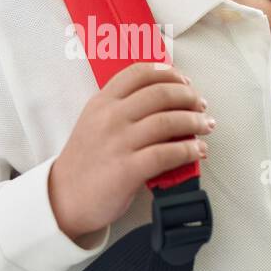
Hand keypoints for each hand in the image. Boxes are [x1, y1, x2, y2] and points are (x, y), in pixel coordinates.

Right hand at [48, 62, 212, 245]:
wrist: (65, 198)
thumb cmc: (86, 160)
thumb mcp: (94, 121)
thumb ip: (122, 106)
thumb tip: (167, 98)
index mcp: (102, 102)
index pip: (139, 73)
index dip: (169, 73)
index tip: (185, 80)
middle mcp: (110, 118)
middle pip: (160, 94)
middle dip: (189, 96)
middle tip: (201, 104)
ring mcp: (118, 143)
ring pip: (167, 121)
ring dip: (195, 121)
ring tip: (206, 125)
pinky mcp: (127, 170)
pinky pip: (167, 153)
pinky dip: (189, 150)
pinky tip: (199, 150)